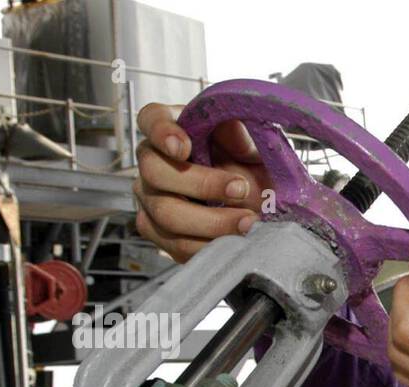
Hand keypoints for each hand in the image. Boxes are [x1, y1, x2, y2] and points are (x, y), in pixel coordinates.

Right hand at [133, 102, 272, 261]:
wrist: (258, 205)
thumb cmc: (246, 166)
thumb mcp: (249, 145)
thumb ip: (237, 134)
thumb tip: (230, 126)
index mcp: (169, 130)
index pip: (150, 119)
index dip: (161, 132)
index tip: (183, 147)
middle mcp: (152, 164)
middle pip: (155, 173)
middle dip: (202, 184)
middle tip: (241, 189)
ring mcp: (152, 200)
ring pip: (167, 214)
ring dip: (212, 222)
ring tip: (248, 222)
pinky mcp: (161, 234)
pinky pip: (176, 246)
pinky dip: (209, 246)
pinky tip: (235, 241)